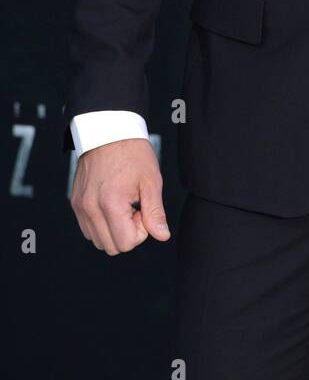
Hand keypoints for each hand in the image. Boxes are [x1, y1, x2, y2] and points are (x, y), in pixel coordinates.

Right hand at [71, 139, 169, 253]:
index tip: (143, 209)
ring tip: (123, 205)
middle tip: (135, 208)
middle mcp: (90, 208)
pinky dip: (102, 224)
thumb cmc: (133, 153)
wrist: (108, 132)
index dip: (141, 231)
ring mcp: (80, 206)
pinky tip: (112, 204)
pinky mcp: (75, 202)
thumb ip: (155, 212)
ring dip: (114, 230)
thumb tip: (162, 236)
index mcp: (110, 203)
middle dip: (128, 233)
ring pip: (98, 240)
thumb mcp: (151, 181)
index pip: (126, 243)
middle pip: (111, 247)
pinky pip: (88, 228)